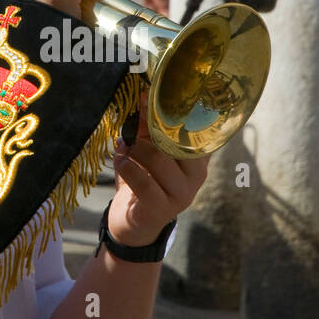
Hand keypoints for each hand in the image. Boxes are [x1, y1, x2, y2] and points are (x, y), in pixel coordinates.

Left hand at [107, 96, 208, 246]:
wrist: (134, 223)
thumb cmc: (144, 179)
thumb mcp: (147, 150)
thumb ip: (148, 127)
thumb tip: (142, 95)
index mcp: (199, 157)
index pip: (194, 128)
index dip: (171, 112)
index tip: (148, 97)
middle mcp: (198, 175)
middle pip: (175, 141)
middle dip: (148, 130)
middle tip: (131, 126)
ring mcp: (182, 194)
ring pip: (158, 159)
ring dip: (134, 148)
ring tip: (123, 145)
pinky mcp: (162, 209)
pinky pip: (143, 182)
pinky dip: (127, 167)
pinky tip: (119, 161)